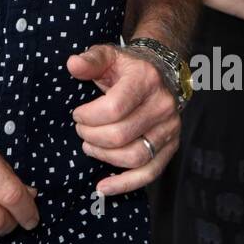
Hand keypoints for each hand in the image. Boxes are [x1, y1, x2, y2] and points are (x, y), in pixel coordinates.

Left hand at [67, 44, 180, 195]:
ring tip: (90, 147)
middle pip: (121, 135)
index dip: (89, 117)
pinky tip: (104, 187)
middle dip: (92, 136)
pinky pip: (149, 172)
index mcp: (145, 80)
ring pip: (135, 156)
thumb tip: (73, 65)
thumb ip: (91, 60)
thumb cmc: (128, 67)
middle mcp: (162, 106)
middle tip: (81, 131)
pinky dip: (126, 184)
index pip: (114, 108)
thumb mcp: (109, 55)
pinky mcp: (170, 146)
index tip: (77, 114)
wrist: (161, 73)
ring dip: (105, 157)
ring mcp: (169, 128)